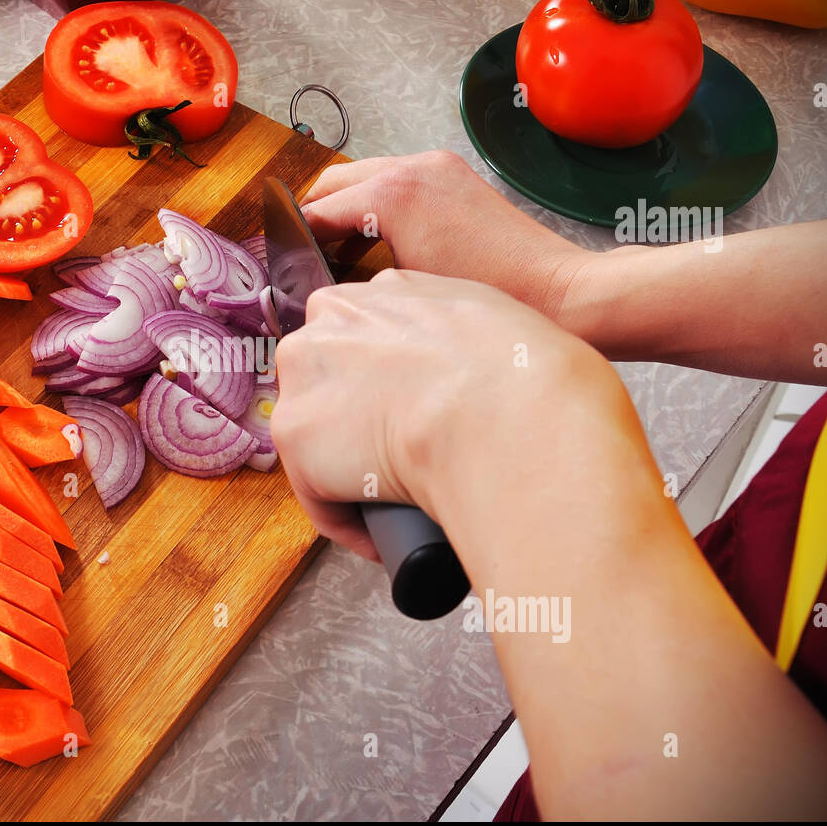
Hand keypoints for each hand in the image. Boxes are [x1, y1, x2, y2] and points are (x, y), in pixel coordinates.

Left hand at [270, 268, 629, 560]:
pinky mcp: (296, 435)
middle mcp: (333, 319)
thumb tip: (481, 379)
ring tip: (397, 501)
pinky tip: (382, 537)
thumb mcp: (507, 326)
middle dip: (362, 420)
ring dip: (349, 469)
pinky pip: (317, 492)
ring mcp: (306, 375)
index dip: (392, 383)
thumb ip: (473, 336)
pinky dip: (347, 520)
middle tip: (409, 461)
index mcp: (390, 288)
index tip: (419, 416)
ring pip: (319, 434)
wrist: (508, 414)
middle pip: (334, 379)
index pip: (371, 337)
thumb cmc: (530, 377)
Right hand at [300, 150, 588, 321]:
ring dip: (346, 207)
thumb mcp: (406, 292)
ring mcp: (437, 167)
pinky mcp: (455, 175)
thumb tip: (324, 279)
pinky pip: (397, 179)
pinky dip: (376, 202)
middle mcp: (413, 168)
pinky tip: (377, 241)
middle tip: (301, 252)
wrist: (560, 294)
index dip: (294, 236)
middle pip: (335, 181)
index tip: (279, 254)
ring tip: (335, 250)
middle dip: (315, 214)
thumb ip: (354, 275)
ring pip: (365, 176)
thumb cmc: (494, 299)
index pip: (320, 208)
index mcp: (392, 194)